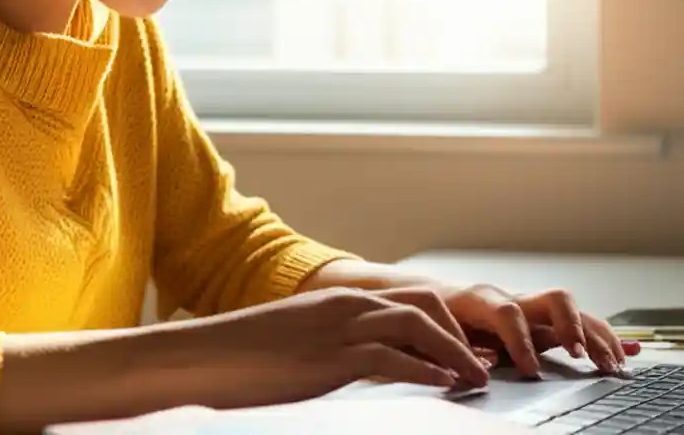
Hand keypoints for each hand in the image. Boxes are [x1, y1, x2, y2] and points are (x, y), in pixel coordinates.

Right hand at [177, 286, 491, 408]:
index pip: (411, 299)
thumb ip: (335, 349)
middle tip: (483, 363)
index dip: (448, 324)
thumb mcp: (299, 345)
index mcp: (339, 301)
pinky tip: (443, 384)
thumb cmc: (243, 359)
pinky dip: (424, 369)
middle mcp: (345, 307)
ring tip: (476, 377)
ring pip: (417, 326)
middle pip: (424, 305)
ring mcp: (337, 330)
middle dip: (461, 333)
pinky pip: (390, 358)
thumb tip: (365, 370)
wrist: (199, 359)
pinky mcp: (328, 358)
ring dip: (455, 352)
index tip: (470, 350)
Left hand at [438, 283, 630, 377]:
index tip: (531, 371)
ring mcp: (533, 307)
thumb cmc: (436, 318)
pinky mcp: (545, 320)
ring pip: (576, 312)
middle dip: (572, 326)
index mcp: (482, 300)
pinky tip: (630, 350)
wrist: (435, 298)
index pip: (508, 312)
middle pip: (554, 299)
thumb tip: (475, 367)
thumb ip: (455, 347)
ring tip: (613, 365)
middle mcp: (515, 298)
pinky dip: (605, 337)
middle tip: (580, 356)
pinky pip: (581, 323)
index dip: (521, 341)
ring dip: (597, 337)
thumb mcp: (437, 332)